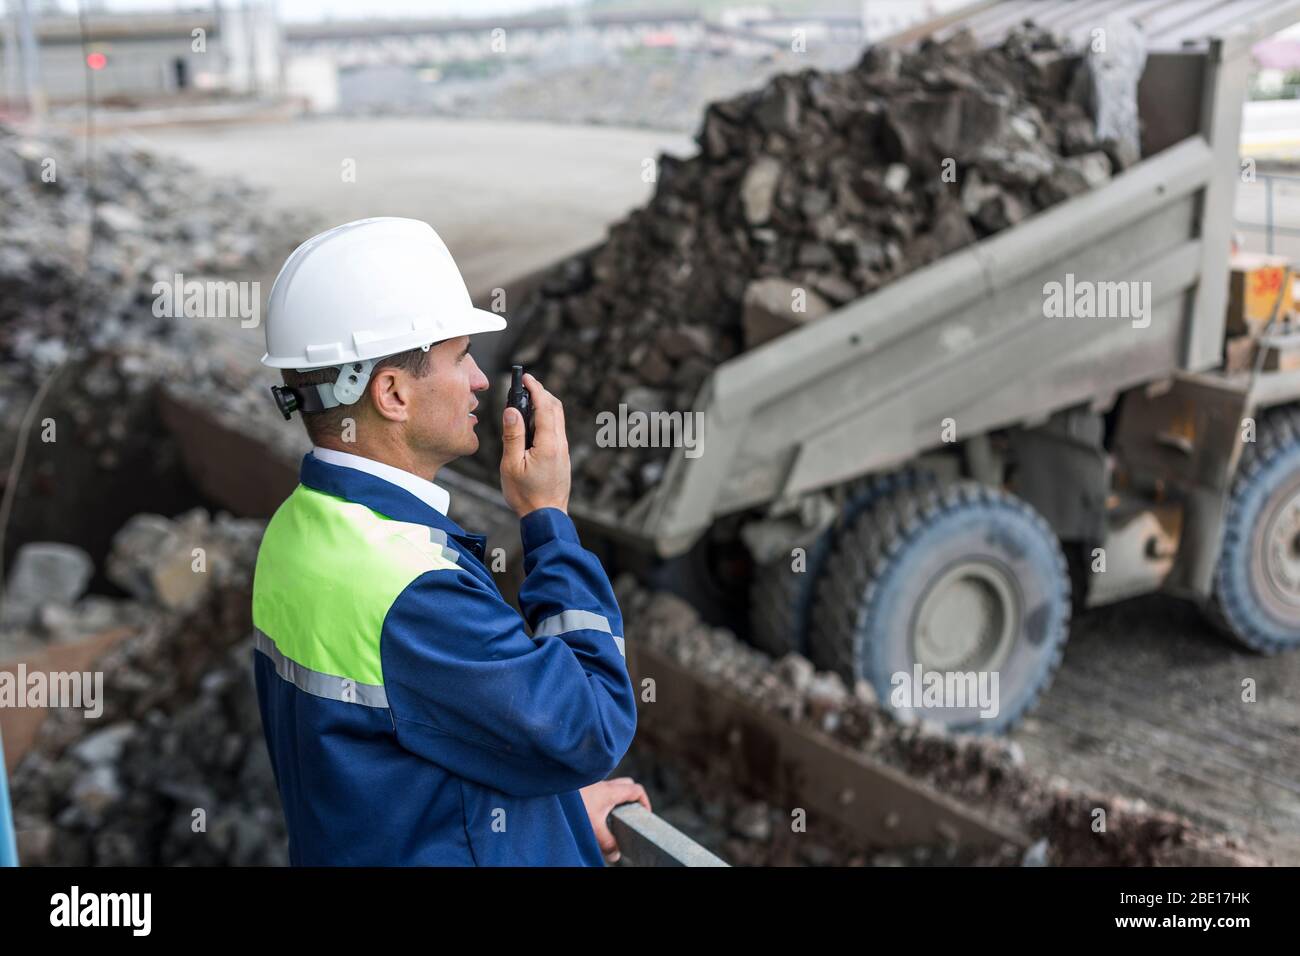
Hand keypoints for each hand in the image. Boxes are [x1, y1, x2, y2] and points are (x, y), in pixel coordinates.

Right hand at [500, 372, 570, 517]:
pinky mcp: (562, 457)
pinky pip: (556, 430)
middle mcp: (560, 444)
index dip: (535, 389)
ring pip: (558, 418)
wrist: (546, 517)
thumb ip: (512, 436)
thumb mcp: (511, 465)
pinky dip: (546, 418)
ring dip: (544, 404)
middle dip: (541, 392)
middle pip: (555, 408)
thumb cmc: (526, 495)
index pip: (545, 407)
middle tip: (524, 385)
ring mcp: (563, 450)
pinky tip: (532, 422)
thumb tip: (512, 410)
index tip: (525, 378)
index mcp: (549, 444)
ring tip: (526, 400)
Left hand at [579, 777, 651, 864]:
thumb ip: (607, 842)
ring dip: (616, 800)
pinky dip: (603, 802)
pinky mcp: (583, 789)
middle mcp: (603, 785)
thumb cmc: (572, 803)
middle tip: (630, 815)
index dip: (645, 802)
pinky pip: (599, 792)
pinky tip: (595, 815)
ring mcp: (593, 785)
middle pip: (626, 786)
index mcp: (611, 791)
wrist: (550, 790)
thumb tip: (615, 855)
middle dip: (632, 799)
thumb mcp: (593, 827)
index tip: (644, 815)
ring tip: (613, 818)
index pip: (637, 790)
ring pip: (612, 788)